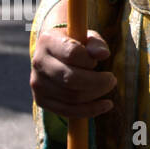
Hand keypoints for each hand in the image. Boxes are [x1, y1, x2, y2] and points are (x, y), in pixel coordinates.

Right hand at [30, 0, 114, 118]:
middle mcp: (38, 62)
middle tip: (112, 80)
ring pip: (71, 97)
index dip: (90, 59)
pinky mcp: (41, 100)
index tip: (99, 60)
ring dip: (96, 95)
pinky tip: (106, 105)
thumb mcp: (88, 37)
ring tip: (108, 86)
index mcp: (48, 41)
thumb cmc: (77, 43)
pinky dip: (89, 110)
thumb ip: (96, 44)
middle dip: (98, 82)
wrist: (55, 54)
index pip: (72, 53)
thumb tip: (103, 54)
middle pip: (70, 79)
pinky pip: (67, 111)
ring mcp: (37, 83)